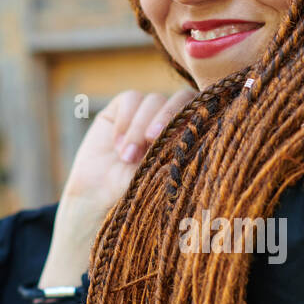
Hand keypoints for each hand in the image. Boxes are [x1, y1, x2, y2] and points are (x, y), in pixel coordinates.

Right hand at [37, 87, 196, 286]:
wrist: (99, 204)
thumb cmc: (141, 198)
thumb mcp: (166, 179)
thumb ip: (182, 156)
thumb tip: (203, 136)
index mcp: (191, 136)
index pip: (204, 112)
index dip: (195, 117)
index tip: (183, 140)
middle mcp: (172, 121)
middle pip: (181, 98)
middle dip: (168, 116)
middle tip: (153, 139)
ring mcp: (147, 113)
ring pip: (153, 100)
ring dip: (140, 128)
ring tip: (128, 158)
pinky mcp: (122, 109)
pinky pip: (131, 99)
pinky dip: (126, 121)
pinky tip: (118, 147)